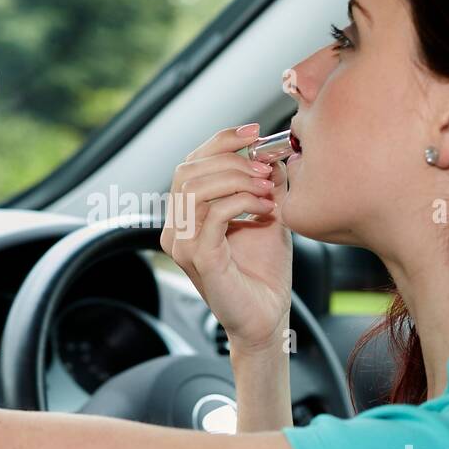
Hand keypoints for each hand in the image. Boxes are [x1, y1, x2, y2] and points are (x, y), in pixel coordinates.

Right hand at [160, 124, 292, 351]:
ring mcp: (182, 244)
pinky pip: (213, 215)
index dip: (220, 141)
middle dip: (232, 159)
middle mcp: (175, 228)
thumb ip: (265, 184)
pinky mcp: (198, 259)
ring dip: (238, 179)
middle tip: (266, 167)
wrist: (267, 316)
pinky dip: (243, 202)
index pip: (191, 163)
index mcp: (186, 215)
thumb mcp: (267, 215)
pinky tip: (266, 208)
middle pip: (188, 170)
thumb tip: (272, 150)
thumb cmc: (264, 272)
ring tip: (268, 188)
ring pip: (196, 188)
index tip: (254, 132)